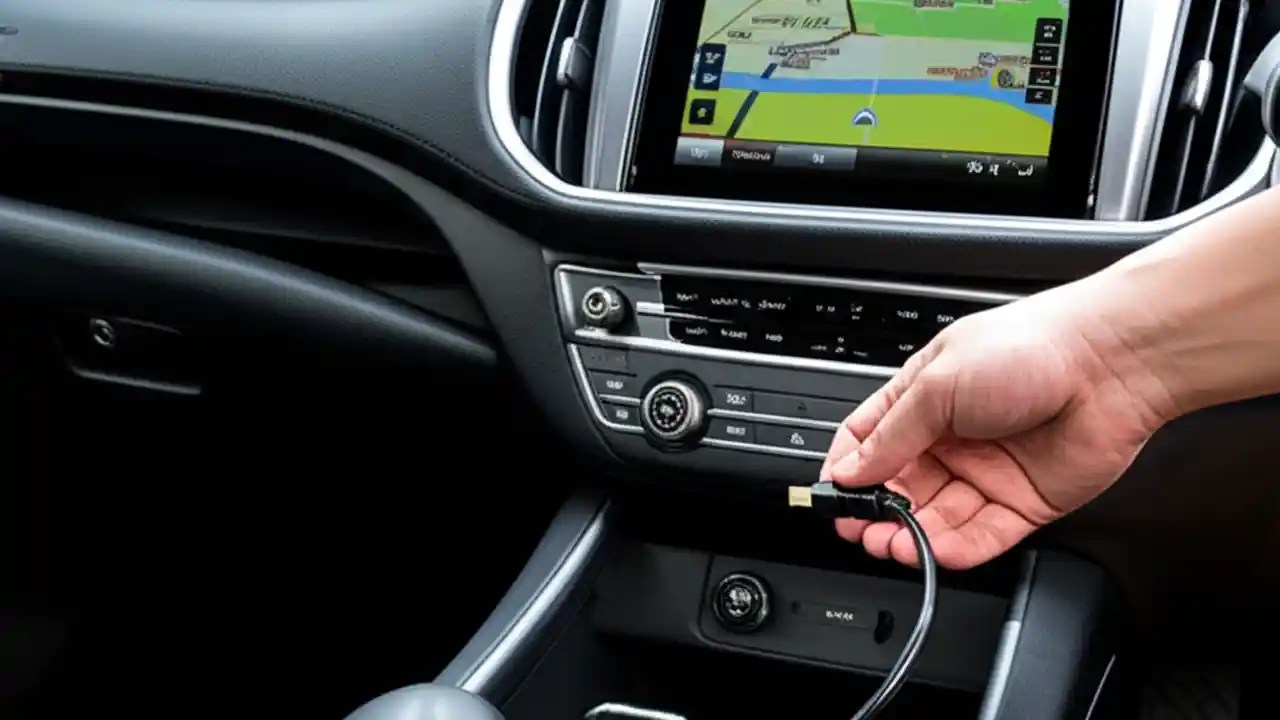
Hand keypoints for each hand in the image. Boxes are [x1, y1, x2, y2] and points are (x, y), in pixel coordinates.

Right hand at [822, 281, 1176, 569]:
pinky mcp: (1022, 504)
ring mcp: (985, 473)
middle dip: (875, 512)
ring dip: (909, 536)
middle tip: (861, 529)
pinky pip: (980, 537)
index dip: (847, 470)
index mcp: (923, 400)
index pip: (868, 442)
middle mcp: (951, 438)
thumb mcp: (938, 383)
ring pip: (935, 519)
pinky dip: (955, 549)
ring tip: (892, 545)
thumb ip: (891, 434)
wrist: (1110, 364)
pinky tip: (934, 549)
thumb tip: (850, 469)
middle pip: (898, 488)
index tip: (834, 495)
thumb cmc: (1029, 348)